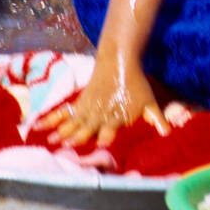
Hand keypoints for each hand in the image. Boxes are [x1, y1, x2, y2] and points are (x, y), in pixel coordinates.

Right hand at [40, 51, 169, 148]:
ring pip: (73, 121)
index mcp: (117, 116)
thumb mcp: (150, 103)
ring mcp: (88, 108)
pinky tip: (40, 125)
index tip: (99, 144)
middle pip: (87, 127)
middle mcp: (100, 114)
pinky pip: (64, 112)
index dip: (105, 136)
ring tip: (51, 141)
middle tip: (66, 147)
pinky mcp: (80, 102)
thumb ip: (157, 119)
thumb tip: (169, 133)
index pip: (110, 130)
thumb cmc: (136, 85)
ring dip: (62, 131)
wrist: (119, 61)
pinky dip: (52, 119)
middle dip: (78, 137)